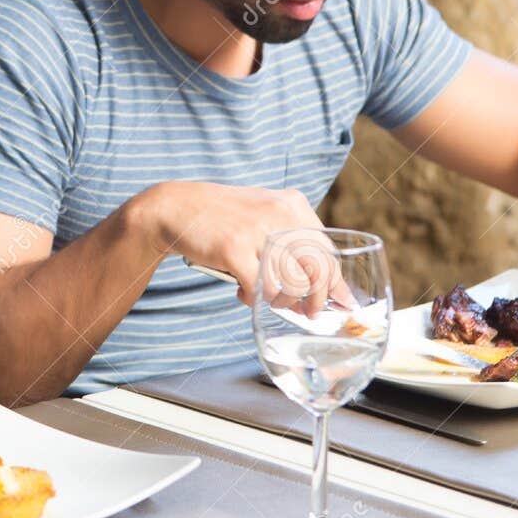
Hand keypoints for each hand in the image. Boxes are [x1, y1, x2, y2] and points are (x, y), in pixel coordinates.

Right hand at [132, 181, 334, 308]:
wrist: (176, 207)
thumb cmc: (223, 218)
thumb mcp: (264, 214)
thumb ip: (292, 238)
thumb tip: (326, 282)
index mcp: (292, 204)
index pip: (327, 251)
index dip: (336, 283)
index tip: (341, 303)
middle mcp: (279, 214)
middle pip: (317, 270)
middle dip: (316, 300)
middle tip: (307, 312)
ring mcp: (255, 230)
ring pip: (290, 284)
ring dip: (282, 302)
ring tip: (267, 300)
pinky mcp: (233, 247)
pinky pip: (259, 288)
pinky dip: (255, 300)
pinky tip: (245, 294)